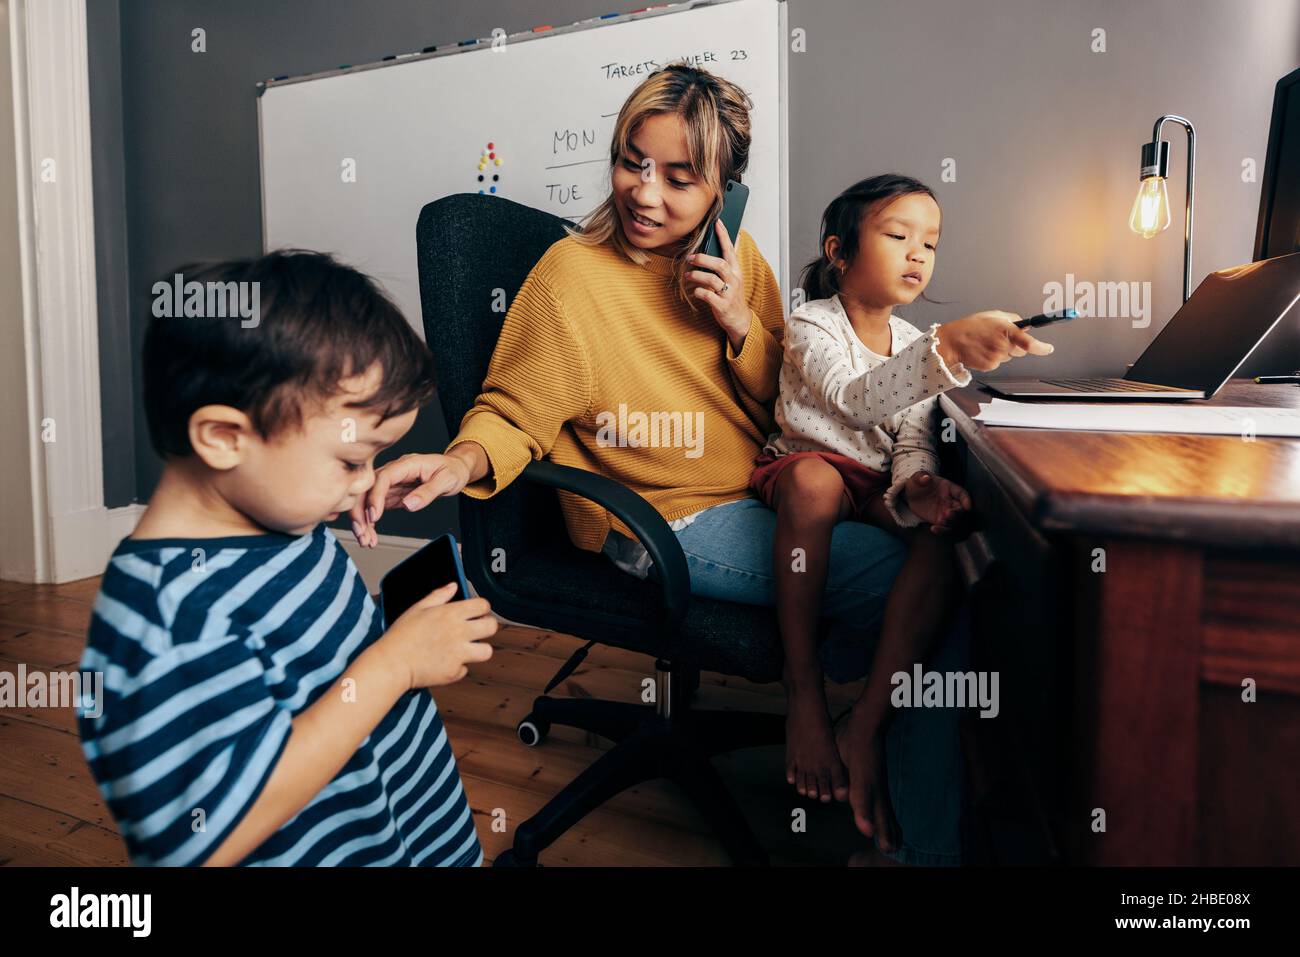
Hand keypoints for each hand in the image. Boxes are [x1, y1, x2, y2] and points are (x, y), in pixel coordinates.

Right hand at [350, 453, 470, 547]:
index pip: (384, 477)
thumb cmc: (452, 470)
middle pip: (368, 488)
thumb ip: (428, 492)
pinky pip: (375, 508)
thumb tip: (410, 505)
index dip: (375, 496)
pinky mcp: (391, 494)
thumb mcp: (447, 480)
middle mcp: (395, 471)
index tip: (374, 516)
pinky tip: (370, 536)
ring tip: (365, 540)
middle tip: (361, 533)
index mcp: (407, 464)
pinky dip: (370, 523)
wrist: (455, 469)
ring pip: (368, 500)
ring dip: (362, 521)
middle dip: (360, 511)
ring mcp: (391, 483)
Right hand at [377, 582, 496, 689]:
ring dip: (478, 649)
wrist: (392, 664)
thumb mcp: (417, 608)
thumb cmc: (401, 636)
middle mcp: (459, 633)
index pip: (483, 605)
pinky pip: (465, 669)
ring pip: (486, 651)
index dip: (482, 607)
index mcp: (451, 614)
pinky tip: (444, 662)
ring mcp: (459, 654)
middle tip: (477, 629)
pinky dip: (457, 667)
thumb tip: (453, 586)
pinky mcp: (455, 672)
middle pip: (492, 627)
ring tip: (465, 648)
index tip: (476, 612)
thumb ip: (439, 595)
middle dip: (487, 626)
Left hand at [687, 220, 749, 349]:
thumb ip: (725, 265)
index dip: (723, 236)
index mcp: (736, 271)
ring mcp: (729, 293)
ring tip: (687, 275)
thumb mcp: (732, 279)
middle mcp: (734, 280)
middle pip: (720, 264)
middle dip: (703, 259)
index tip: (717, 223)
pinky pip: (708, 296)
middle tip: (690, 258)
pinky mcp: (722, 306)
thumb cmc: (731, 296)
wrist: (740, 320)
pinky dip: (699, 292)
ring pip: (712, 280)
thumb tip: (721, 246)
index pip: (730, 250)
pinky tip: (695, 291)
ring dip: (697, 275)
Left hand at [903, 471, 971, 534]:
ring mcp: (945, 511)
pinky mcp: (938, 520)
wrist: (910, 494)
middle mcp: (950, 501)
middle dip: (957, 513)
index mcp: (948, 488)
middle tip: (948, 514)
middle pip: (959, 509)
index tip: (967, 506)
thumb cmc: (917, 483)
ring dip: (950, 523)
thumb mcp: (917, 478)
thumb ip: (921, 477)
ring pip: (953, 520)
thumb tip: (926, 478)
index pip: (961, 493)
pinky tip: (933, 529)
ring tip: (940, 522)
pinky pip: (943, 527)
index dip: (966, 500)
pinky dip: (941, 530)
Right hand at [938, 311, 1053, 371]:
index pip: (1029, 342)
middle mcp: (1002, 345)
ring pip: (1009, 357)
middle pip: (1021, 351)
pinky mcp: (990, 366)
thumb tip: (1025, 325)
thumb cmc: (971, 327)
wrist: (952, 341)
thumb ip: (1012, 319)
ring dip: (1003, 352)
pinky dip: (993, 358)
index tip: (1049, 349)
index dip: (1042, 347)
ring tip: (987, 344)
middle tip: (1000, 339)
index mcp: (1006, 330)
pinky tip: (983, 351)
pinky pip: (999, 363)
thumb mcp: (993, 315)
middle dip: (1016, 346)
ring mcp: (997, 357)